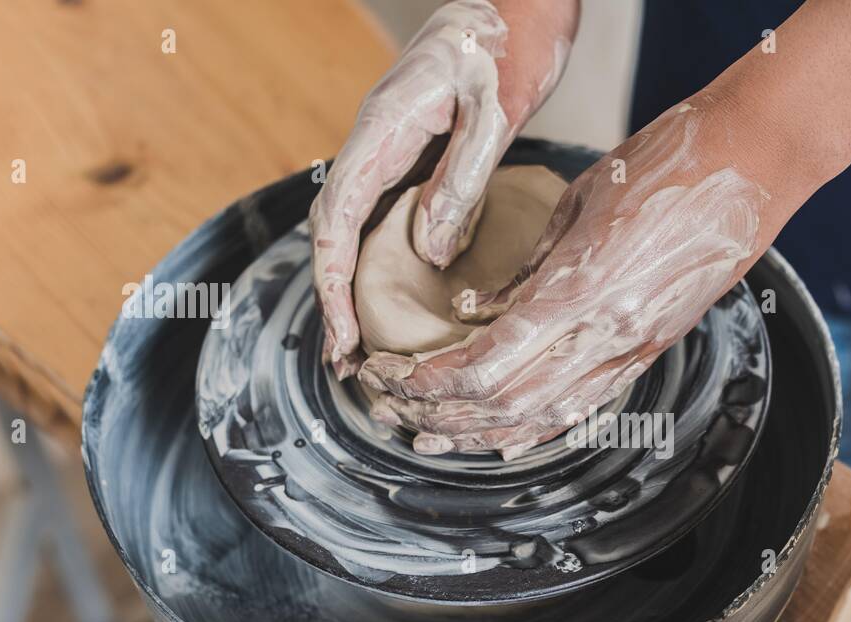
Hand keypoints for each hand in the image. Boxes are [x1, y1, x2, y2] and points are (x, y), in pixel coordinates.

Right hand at [309, 0, 575, 377]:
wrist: (518, 1)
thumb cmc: (509, 44)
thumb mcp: (494, 112)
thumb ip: (461, 182)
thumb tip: (431, 254)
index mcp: (384, 128)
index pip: (337, 215)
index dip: (332, 280)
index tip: (342, 333)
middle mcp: (376, 139)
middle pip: (334, 227)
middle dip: (334, 294)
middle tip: (346, 358)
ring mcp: (392, 146)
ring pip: (355, 222)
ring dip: (351, 281)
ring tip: (360, 340)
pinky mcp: (414, 152)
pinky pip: (385, 211)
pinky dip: (380, 256)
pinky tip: (393, 292)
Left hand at [359, 97, 770, 458]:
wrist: (753, 165)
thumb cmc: (665, 165)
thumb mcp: (575, 204)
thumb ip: (524, 269)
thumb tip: (472, 307)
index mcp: (580, 292)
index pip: (485, 366)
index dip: (428, 381)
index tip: (386, 372)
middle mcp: (608, 336)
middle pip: (505, 404)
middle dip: (437, 413)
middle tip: (388, 407)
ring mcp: (635, 349)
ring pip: (543, 418)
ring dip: (479, 434)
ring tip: (430, 437)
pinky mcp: (651, 350)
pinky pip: (586, 406)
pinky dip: (538, 429)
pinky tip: (505, 440)